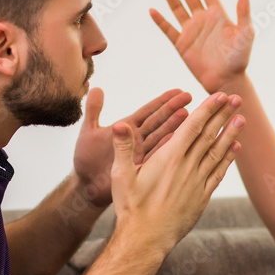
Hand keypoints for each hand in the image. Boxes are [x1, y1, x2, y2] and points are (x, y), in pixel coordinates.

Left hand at [72, 87, 192, 206]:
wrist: (85, 187)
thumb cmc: (85, 160)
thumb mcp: (88, 132)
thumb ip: (93, 110)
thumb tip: (95, 87)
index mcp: (126, 128)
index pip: (148, 111)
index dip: (163, 101)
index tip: (178, 91)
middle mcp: (137, 140)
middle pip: (158, 121)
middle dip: (173, 109)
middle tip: (189, 97)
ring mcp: (140, 154)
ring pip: (160, 137)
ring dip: (174, 126)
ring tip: (187, 115)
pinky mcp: (140, 169)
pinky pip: (154, 157)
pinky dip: (165, 148)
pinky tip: (177, 140)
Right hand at [110, 92, 244, 251]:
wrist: (145, 240)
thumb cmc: (131, 207)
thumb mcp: (121, 176)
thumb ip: (123, 147)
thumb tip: (119, 124)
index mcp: (169, 158)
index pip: (192, 127)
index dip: (207, 110)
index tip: (219, 95)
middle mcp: (187, 168)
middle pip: (208, 136)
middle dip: (223, 115)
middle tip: (236, 98)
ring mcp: (197, 183)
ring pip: (217, 153)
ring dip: (230, 134)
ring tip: (241, 118)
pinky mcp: (201, 197)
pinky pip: (218, 174)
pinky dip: (228, 159)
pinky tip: (235, 148)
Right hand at [150, 0, 253, 92]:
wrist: (227, 79)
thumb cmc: (239, 57)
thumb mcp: (246, 32)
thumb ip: (244, 11)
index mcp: (217, 13)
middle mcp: (202, 19)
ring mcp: (191, 31)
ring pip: (177, 7)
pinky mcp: (182, 44)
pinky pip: (168, 29)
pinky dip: (160, 20)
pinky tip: (152, 10)